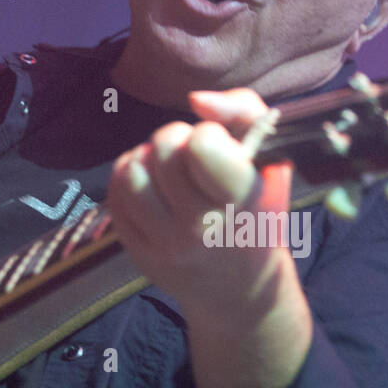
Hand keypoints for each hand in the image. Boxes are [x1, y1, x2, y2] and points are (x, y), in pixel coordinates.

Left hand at [106, 87, 292, 322]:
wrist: (241, 287)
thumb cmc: (256, 207)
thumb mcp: (271, 157)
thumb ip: (243, 111)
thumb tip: (196, 100)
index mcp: (242, 202)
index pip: (201, 145)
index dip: (208, 135)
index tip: (221, 151)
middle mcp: (202, 228)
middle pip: (162, 148)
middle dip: (176, 140)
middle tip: (191, 159)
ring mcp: (166, 244)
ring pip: (131, 171)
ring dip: (147, 159)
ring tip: (167, 171)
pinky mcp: (138, 252)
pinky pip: (115, 195)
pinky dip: (129, 180)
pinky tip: (151, 187)